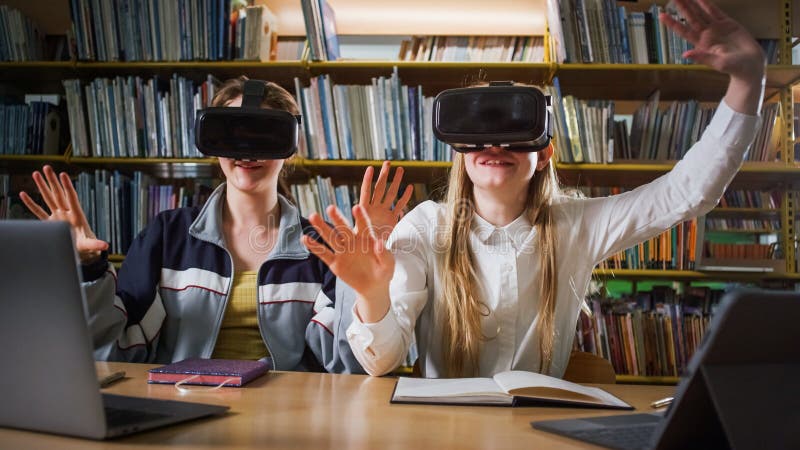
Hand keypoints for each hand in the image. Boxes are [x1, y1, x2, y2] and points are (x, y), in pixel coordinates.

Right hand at [19, 165, 107, 263]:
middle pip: (58, 194)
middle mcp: (67, 213)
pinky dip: (31, 203)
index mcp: (76, 216)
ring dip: (42, 186)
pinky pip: (39, 211)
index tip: (63, 175)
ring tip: (36, 173)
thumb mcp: (90, 245)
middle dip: (52, 181)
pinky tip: (24, 194)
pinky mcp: (50, 222)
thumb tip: (105, 246)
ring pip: (49, 198)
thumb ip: (95, 244)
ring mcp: (58, 216)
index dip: (68, 187)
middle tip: (46, 167)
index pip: (72, 198)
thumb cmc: (87, 247)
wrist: (82, 250)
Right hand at [302, 204, 393, 321]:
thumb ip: (385, 254)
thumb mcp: (388, 265)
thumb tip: (379, 243)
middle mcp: (353, 241)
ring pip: (331, 237)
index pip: (364, 225)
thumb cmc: (383, 272)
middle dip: (337, 218)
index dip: (360, 217)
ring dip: (322, 227)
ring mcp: (343, 251)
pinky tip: (305, 238)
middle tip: (330, 208)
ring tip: (313, 216)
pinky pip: (323, 253)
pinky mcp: (335, 263)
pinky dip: (314, 246)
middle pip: (343, 228)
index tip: (357, 207)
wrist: (373, 287)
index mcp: (367, 239)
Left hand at [357, 161, 413, 241]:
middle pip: (379, 188)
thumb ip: (358, 222)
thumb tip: (357, 208)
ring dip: (395, 182)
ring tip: (400, 168)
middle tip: (387, 162)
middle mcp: (374, 209)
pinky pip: (400, 206)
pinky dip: (405, 197)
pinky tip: (409, 187)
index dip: (368, 180)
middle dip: (384, 176)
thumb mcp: (357, 234)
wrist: (370, 256)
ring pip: (390, 194)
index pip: (366, 192)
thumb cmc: (359, 246)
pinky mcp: (392, 219)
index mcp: (364, 211)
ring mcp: (384, 212)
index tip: (370, 168)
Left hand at [661, 0, 764, 82]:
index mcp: (701, 44)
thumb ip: (702, 58)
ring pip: (701, 13)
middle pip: (690, 18)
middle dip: (682, 7)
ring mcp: (716, 28)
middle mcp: (706, 34)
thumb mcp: (718, 63)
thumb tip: (685, 54)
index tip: (661, 15)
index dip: (672, 23)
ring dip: (692, 4)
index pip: (683, 31)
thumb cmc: (735, 68)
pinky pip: (715, 11)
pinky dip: (707, 4)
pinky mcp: (728, 23)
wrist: (751, 65)